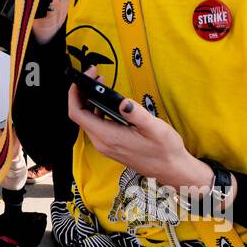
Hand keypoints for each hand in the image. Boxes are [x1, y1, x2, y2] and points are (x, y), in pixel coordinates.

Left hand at [67, 69, 214, 190]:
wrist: (171, 169)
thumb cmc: (165, 150)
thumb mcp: (154, 128)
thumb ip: (136, 114)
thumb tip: (122, 102)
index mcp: (108, 137)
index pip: (77, 113)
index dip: (75, 93)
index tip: (82, 78)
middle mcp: (102, 143)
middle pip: (80, 115)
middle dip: (82, 93)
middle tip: (95, 76)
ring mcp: (105, 146)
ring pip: (87, 120)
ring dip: (89, 101)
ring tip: (101, 84)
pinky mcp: (110, 146)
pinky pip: (96, 126)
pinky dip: (96, 110)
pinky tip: (108, 101)